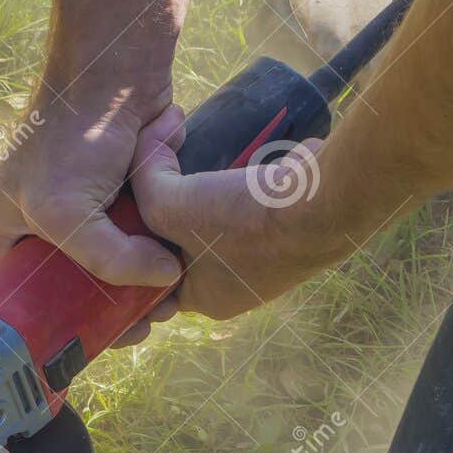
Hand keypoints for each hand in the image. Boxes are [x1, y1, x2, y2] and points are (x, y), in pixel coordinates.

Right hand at [0, 0, 193, 310]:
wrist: (117, 69)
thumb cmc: (70, 134)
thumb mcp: (67, 212)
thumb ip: (108, 259)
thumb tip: (165, 281)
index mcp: (4, 234)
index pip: (25, 299)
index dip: (58, 325)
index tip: (97, 344)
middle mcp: (39, 227)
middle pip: (72, 289)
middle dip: (106, 310)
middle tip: (140, 329)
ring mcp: (83, 213)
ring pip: (110, 270)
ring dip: (136, 289)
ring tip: (162, 308)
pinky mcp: (120, 199)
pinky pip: (135, 242)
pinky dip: (153, 257)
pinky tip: (171, 276)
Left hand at [128, 106, 357, 319]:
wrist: (327, 200)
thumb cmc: (244, 219)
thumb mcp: (172, 205)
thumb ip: (146, 184)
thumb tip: (145, 152)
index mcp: (206, 300)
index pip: (156, 285)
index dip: (136, 255)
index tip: (125, 220)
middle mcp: (237, 285)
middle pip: (186, 251)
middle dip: (170, 220)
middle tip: (153, 185)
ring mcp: (267, 257)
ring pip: (219, 226)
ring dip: (204, 198)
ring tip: (186, 165)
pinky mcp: (289, 224)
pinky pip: (251, 206)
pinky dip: (237, 185)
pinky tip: (225, 158)